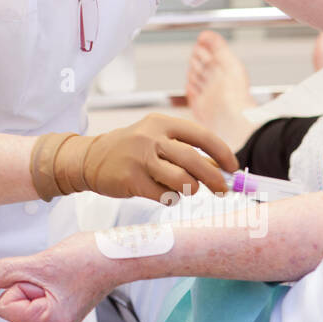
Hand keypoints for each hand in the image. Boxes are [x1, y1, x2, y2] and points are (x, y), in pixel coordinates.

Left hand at [0, 232, 119, 321]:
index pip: (3, 307)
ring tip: (57, 276)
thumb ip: (6, 271)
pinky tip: (58, 278)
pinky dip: (40, 282)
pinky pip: (32, 295)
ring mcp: (55, 320)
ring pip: (22, 298)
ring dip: (34, 281)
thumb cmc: (90, 261)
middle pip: (12, 304)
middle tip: (51, 276)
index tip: (34, 276)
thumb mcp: (40, 263)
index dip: (16, 285)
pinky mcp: (56, 310)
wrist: (113, 256)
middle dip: (26, 283)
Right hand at [31, 113, 238, 201]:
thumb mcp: (156, 140)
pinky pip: (164, 195)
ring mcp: (140, 158)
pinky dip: (170, 198)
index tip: (232, 168)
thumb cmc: (131, 150)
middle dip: (214, 179)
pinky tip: (162, 192)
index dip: (222, 153)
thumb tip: (221, 169)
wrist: (90, 158)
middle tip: (223, 190)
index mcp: (162, 123)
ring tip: (186, 190)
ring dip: (191, 189)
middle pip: (195, 161)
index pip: (201, 136)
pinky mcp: (131, 180)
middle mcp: (151, 137)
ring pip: (182, 180)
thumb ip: (186, 151)